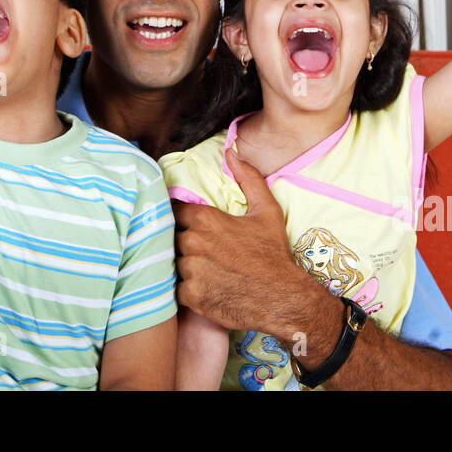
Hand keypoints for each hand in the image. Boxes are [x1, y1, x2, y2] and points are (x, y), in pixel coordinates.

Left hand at [172, 147, 315, 333]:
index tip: (186, 224)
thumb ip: (248, 178)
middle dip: (179, 241)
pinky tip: (202, 287)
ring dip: (182, 265)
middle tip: (196, 249)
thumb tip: (232, 153)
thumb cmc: (273, 254)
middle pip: (169, 237)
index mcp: (205, 219)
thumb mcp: (267, 211)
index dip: (178, 217)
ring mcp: (190, 270)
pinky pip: (174, 289)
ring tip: (200, 269)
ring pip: (172, 263)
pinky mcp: (191, 296)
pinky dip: (185, 289)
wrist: (282, 298)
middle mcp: (192, 242)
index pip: (172, 211)